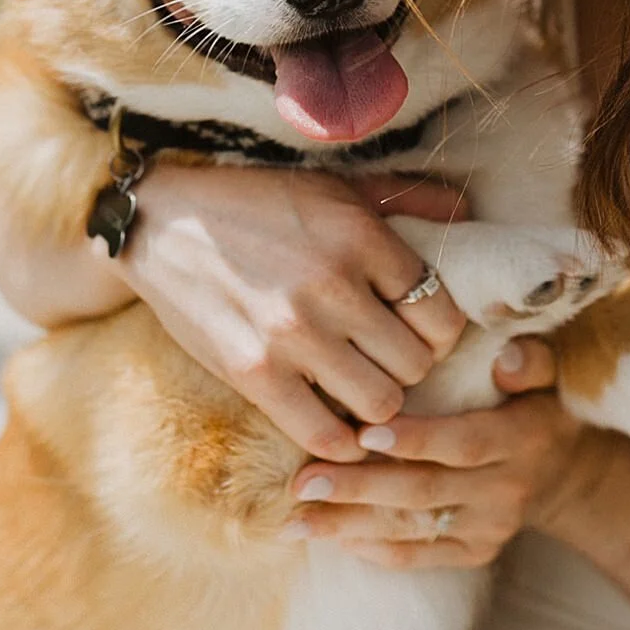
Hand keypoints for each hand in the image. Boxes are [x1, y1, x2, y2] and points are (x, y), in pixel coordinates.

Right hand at [117, 161, 468, 461]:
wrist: (162, 223)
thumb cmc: (260, 204)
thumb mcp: (336, 188)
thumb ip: (406, 198)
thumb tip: (468, 210)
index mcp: (360, 238)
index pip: (442, 313)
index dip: (440, 332)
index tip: (420, 333)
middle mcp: (332, 287)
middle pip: (417, 365)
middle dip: (411, 369)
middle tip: (388, 361)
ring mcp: (291, 334)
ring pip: (381, 405)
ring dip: (378, 404)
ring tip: (362, 388)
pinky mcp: (252, 373)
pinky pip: (325, 435)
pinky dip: (341, 441)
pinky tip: (336, 423)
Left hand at [285, 336, 623, 566]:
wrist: (563, 474)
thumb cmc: (534, 406)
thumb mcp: (545, 376)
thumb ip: (527, 362)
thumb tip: (504, 356)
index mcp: (521, 440)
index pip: (463, 443)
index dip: (414, 440)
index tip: (360, 434)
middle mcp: (506, 490)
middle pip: (425, 491)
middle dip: (359, 488)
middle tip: (301, 483)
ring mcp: (489, 529)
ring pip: (412, 529)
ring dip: (350, 526)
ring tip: (295, 521)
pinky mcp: (474, 553)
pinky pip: (417, 555)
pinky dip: (372, 548)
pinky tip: (329, 537)